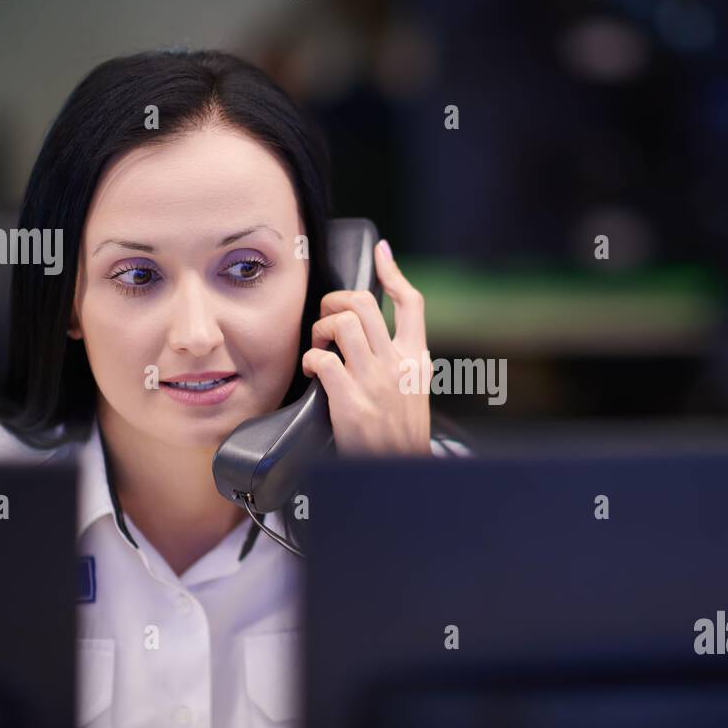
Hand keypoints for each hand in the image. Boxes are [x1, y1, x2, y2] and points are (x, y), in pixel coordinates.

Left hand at [302, 238, 431, 455]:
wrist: (402, 475)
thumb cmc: (400, 436)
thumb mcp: (413, 392)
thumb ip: (398, 362)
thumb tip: (373, 336)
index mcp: (417, 360)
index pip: (412, 303)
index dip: (393, 272)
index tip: (381, 252)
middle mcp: (399, 365)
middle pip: (365, 303)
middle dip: (335, 301)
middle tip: (326, 319)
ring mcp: (376, 383)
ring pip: (344, 323)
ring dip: (321, 328)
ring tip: (318, 347)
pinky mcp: (352, 403)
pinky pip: (323, 360)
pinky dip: (311, 360)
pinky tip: (313, 373)